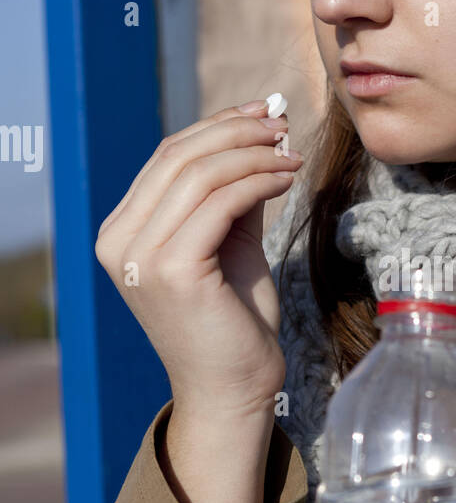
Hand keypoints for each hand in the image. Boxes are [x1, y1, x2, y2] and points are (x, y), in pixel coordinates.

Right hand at [95, 100, 303, 417]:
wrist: (233, 389)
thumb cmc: (234, 321)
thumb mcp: (229, 243)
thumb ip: (232, 194)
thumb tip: (259, 134)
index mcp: (122, 233)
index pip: (167, 158)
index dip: (217, 126)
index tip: (263, 113)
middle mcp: (119, 242)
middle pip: (179, 158)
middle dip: (237, 131)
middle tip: (281, 125)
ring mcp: (140, 258)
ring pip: (201, 175)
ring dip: (253, 154)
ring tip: (290, 153)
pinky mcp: (173, 271)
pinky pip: (220, 203)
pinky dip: (258, 181)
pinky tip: (286, 179)